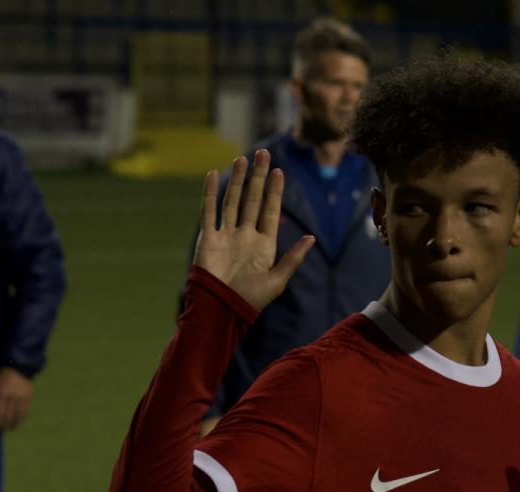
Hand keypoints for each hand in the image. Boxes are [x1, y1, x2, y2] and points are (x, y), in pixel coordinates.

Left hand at [0, 367, 32, 431]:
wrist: (17, 366)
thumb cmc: (1, 376)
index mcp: (2, 392)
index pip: (0, 411)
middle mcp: (13, 395)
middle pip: (10, 414)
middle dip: (6, 424)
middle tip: (3, 430)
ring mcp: (23, 396)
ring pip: (19, 414)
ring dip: (15, 423)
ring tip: (11, 428)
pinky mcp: (29, 395)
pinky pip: (26, 409)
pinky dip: (23, 417)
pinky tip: (19, 421)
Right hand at [194, 149, 315, 310]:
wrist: (222, 309)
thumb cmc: (251, 300)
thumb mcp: (277, 280)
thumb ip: (293, 258)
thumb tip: (312, 238)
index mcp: (263, 244)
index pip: (270, 210)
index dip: (274, 191)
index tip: (279, 171)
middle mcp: (245, 235)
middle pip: (252, 200)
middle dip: (257, 177)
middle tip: (263, 153)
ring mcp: (226, 235)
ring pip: (232, 201)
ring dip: (237, 180)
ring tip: (242, 158)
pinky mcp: (208, 238)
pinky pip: (209, 211)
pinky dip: (210, 193)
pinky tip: (212, 174)